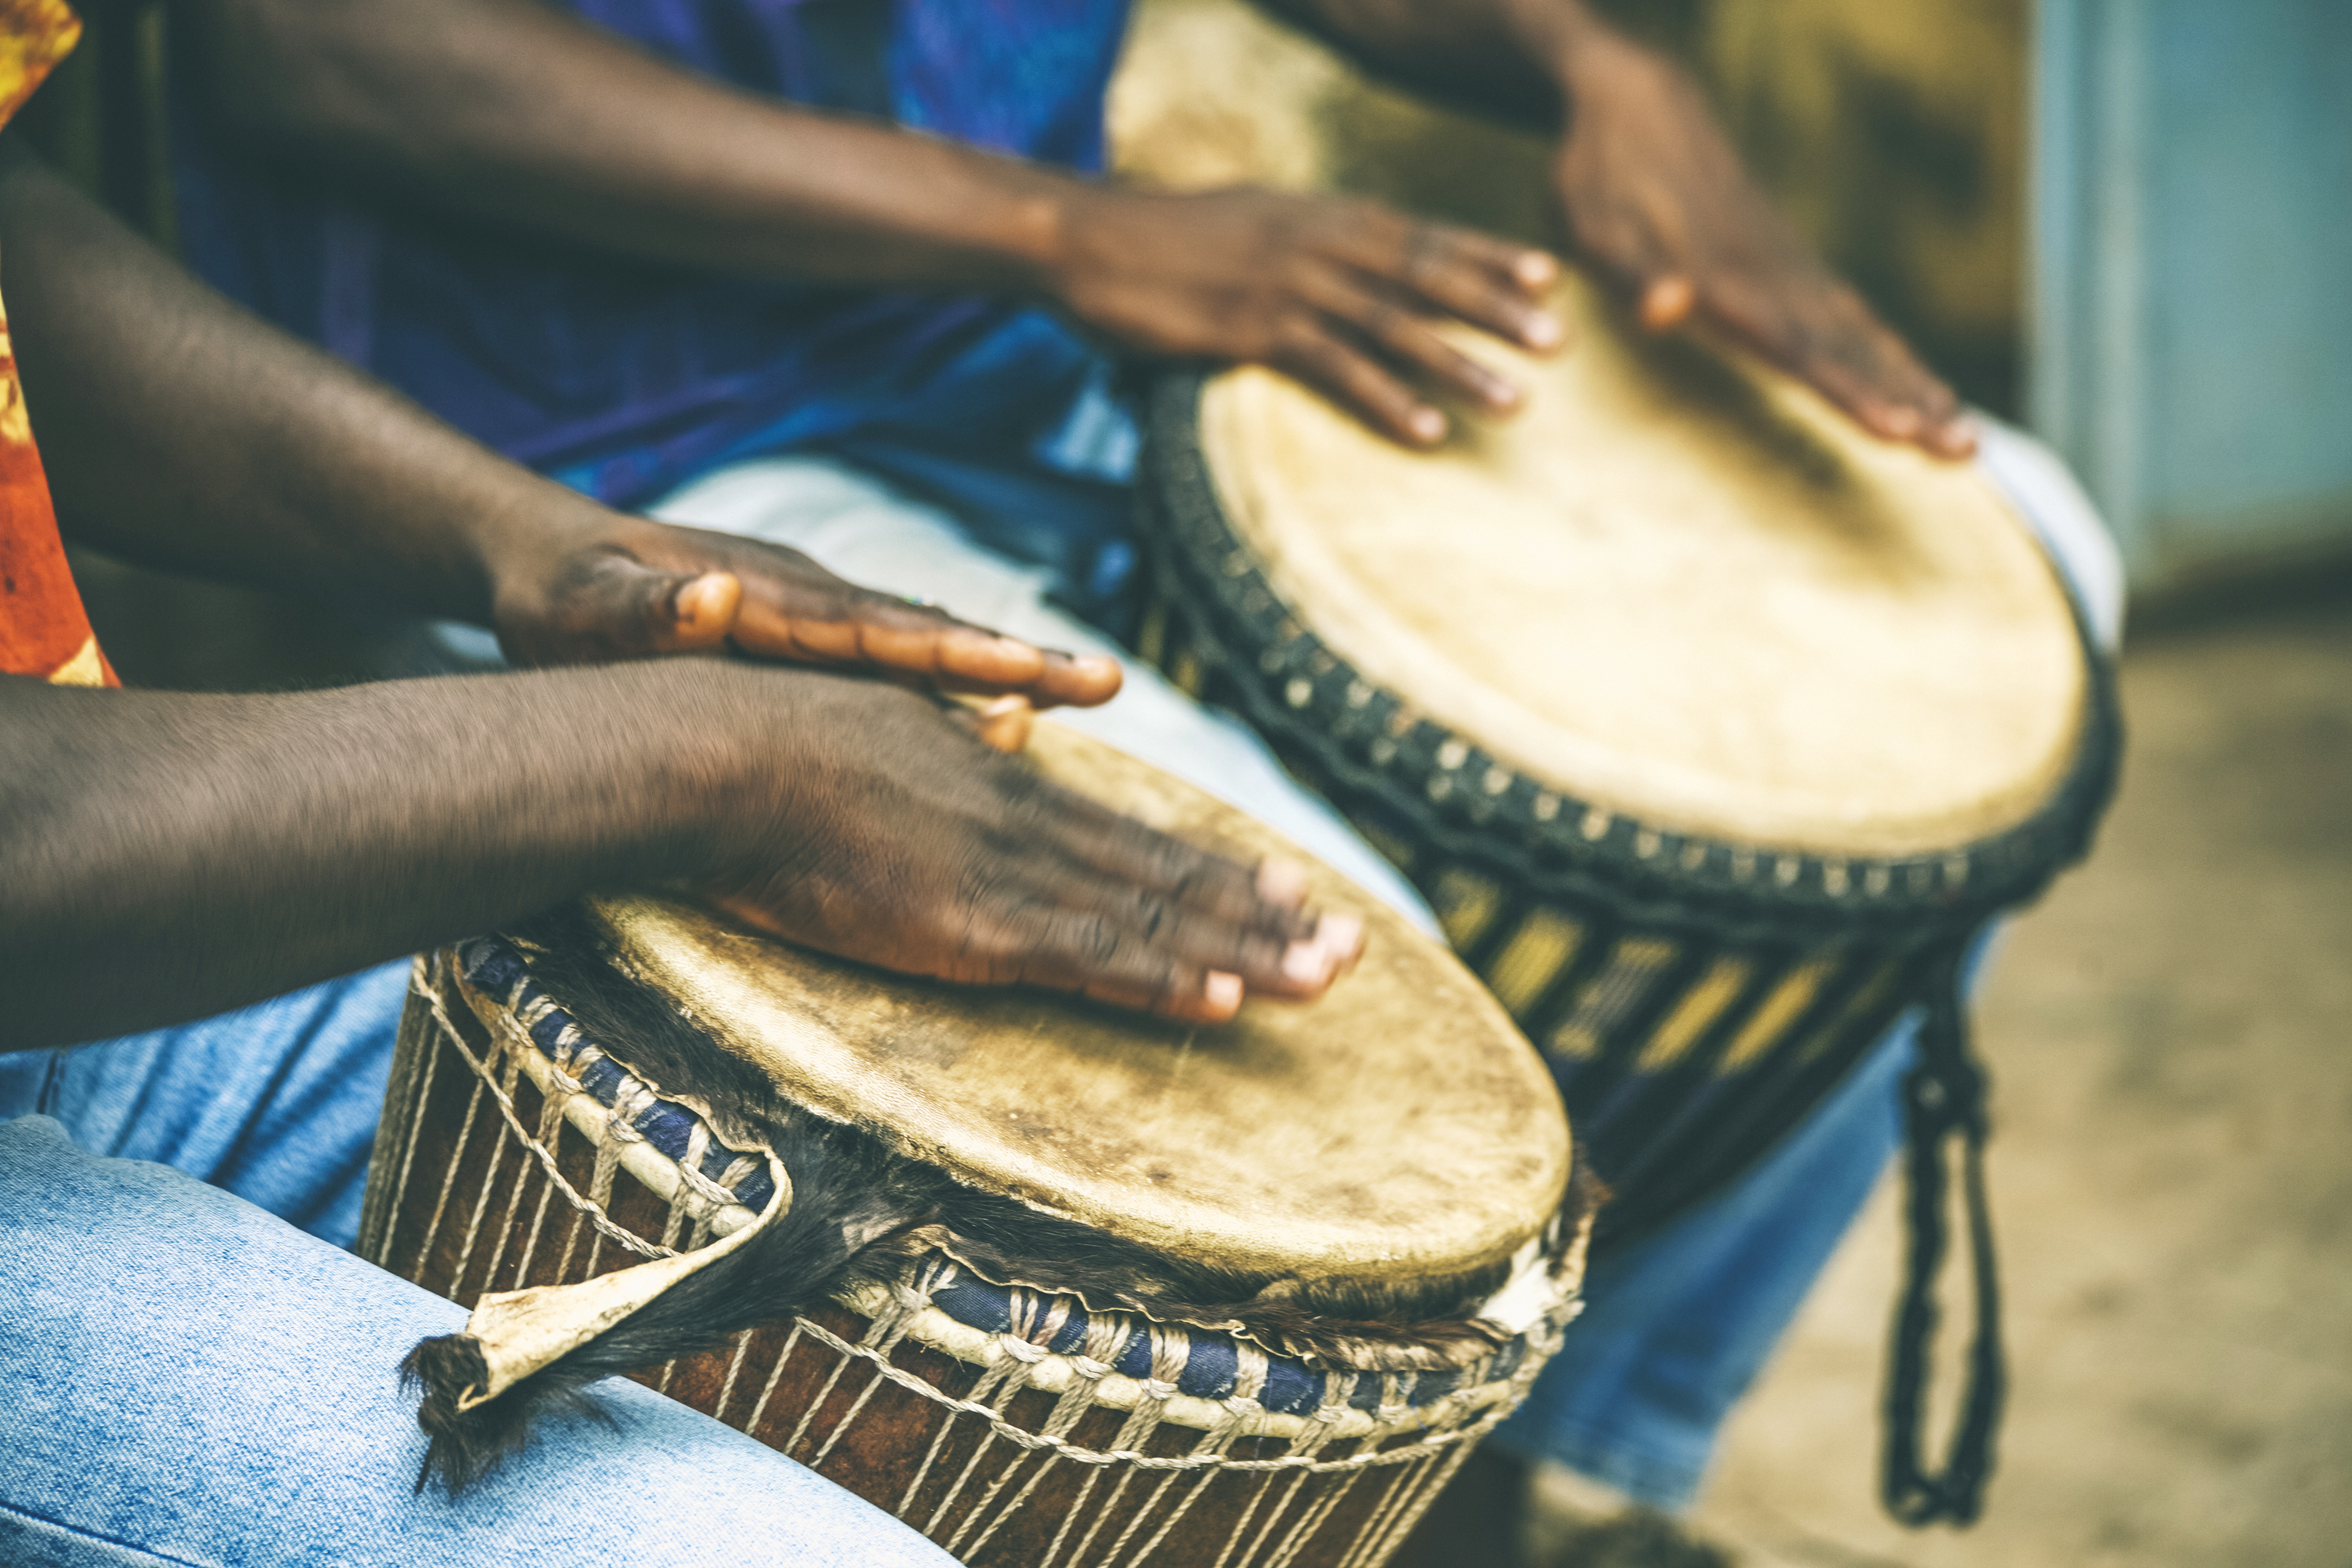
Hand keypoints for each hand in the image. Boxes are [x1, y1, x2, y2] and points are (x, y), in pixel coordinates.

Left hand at [488, 513, 1120, 707]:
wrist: (544, 557)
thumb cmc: (559, 600)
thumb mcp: (583, 609)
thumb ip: (643, 608)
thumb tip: (711, 595)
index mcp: (771, 602)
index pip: (880, 632)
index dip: (957, 655)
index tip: (1031, 671)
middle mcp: (811, 600)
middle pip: (931, 631)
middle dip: (1020, 659)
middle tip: (1107, 683)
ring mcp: (816, 616)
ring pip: (926, 646)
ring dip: (1005, 671)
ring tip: (1087, 694)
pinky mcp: (807, 638)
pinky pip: (897, 666)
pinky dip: (955, 688)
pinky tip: (1000, 724)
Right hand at [702, 675, 1363, 1022]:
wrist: (721, 753)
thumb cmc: (776, 736)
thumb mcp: (892, 719)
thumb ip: (962, 733)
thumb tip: (1008, 724)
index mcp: (1007, 785)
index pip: (1136, 835)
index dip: (1219, 868)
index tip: (1290, 885)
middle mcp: (1030, 824)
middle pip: (1172, 877)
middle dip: (1269, 915)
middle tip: (1354, 940)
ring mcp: (1009, 873)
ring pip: (1156, 920)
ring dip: (1251, 952)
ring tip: (1333, 973)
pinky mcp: (974, 923)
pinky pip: (1091, 960)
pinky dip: (1166, 980)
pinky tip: (1229, 999)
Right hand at [1051, 185, 1564, 446]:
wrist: (1085, 241)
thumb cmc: (1161, 241)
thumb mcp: (1246, 224)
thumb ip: (1301, 243)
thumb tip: (1339, 265)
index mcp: (1319, 214)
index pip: (1423, 234)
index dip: (1489, 256)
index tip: (1550, 278)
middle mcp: (1316, 242)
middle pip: (1425, 276)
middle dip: (1496, 309)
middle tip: (1560, 342)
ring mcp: (1287, 285)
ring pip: (1393, 326)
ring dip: (1458, 364)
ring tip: (1514, 400)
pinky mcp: (1252, 330)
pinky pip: (1334, 369)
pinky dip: (1385, 400)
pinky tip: (1427, 430)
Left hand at [1551, 32, 1973, 457]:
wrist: (1638, 102)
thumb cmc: (1605, 175)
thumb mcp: (1599, 228)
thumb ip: (1635, 274)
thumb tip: (1667, 309)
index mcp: (1729, 282)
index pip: (1800, 349)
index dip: (1850, 391)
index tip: (1899, 430)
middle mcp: (1774, 279)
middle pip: (1853, 352)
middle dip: (1910, 403)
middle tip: (1966, 451)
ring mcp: (1789, 269)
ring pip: (1866, 338)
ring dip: (1916, 387)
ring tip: (1967, 438)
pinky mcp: (1790, 263)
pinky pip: (1855, 317)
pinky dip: (1892, 355)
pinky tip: (1921, 383)